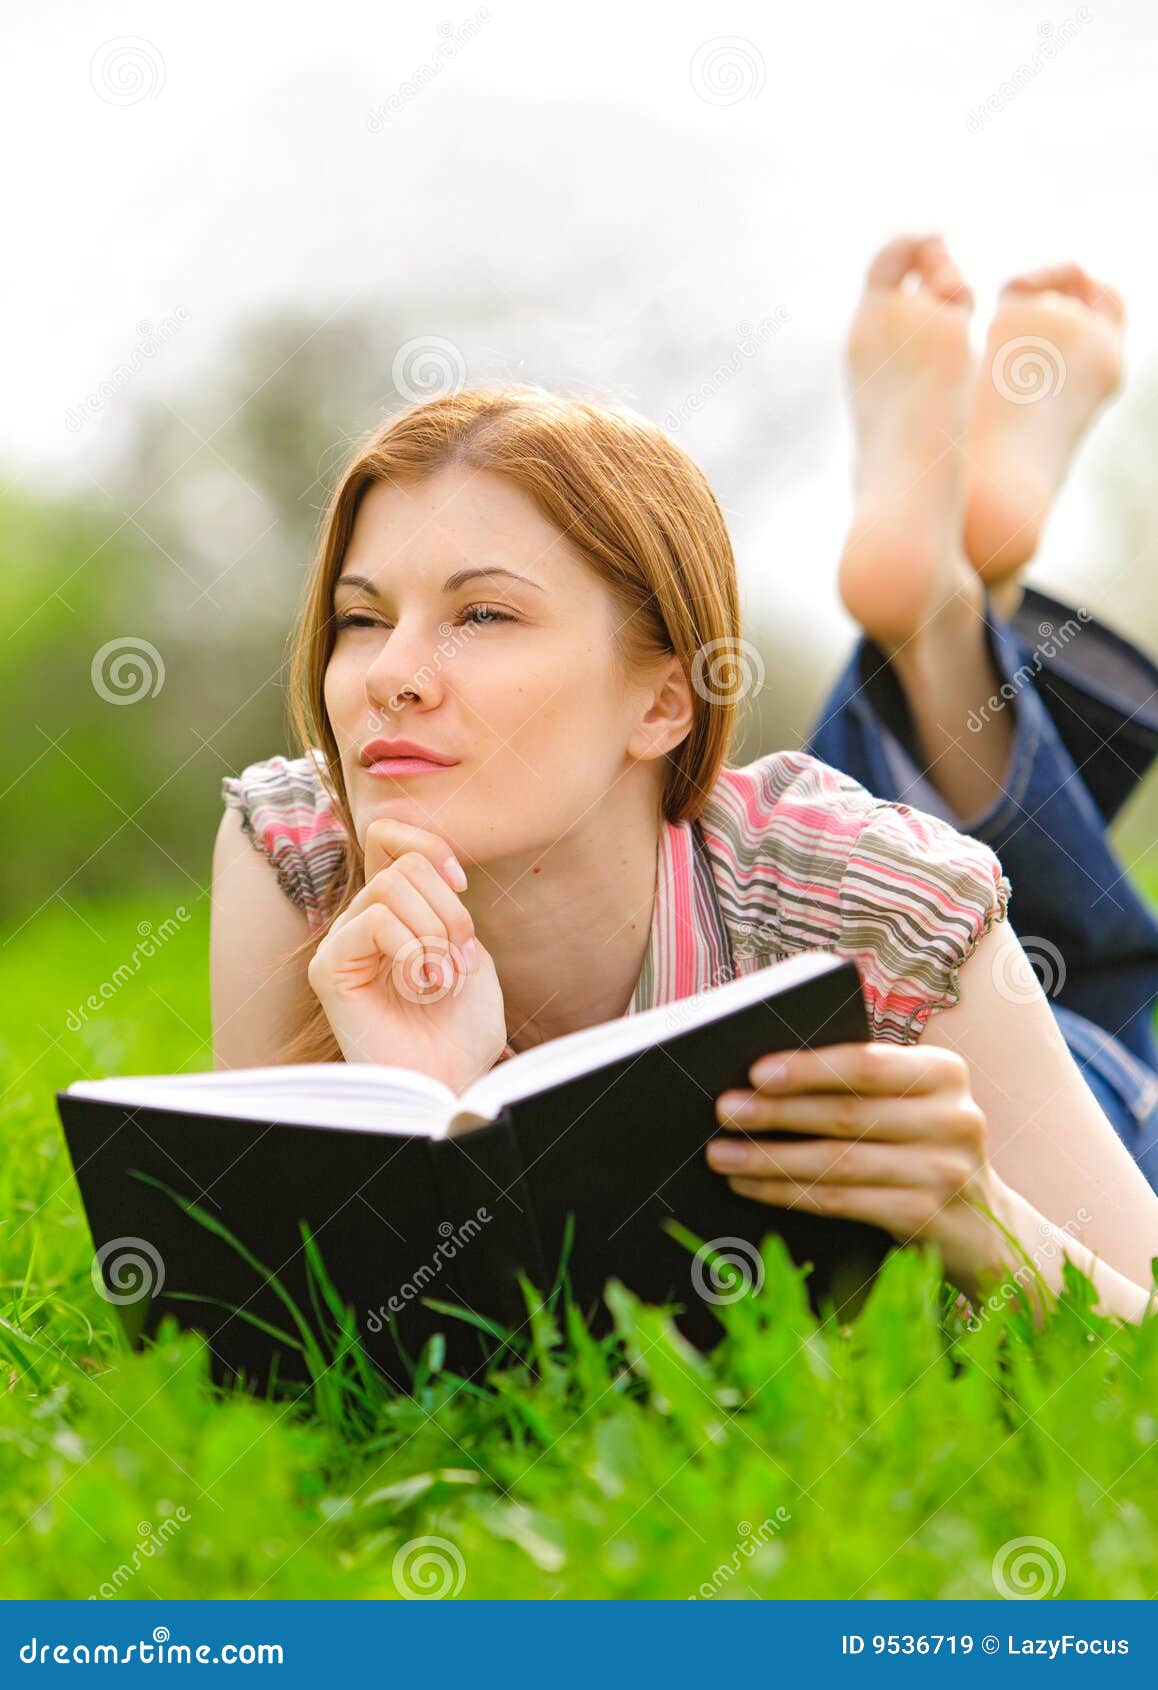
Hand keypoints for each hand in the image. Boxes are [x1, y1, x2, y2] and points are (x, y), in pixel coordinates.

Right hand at [307, 818, 506, 1092]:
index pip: (388, 837)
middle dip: (449, 909)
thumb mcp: (467, 950)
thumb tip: (428, 862)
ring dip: (435, 932)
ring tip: (443, 978)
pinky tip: (421, 985)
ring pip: (390, 887)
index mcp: (394, 911)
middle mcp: (362, 921)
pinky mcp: (329, 968)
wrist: (452, 1080)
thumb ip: (445, 903)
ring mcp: (342, 943)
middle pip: (403, 865)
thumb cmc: (462, 1027)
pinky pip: (373, 921)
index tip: (463, 885)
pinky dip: (412, 948)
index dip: (429, 845)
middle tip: (460, 958)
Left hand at [705, 1041, 1016, 1298]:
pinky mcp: (930, 1216)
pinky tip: (751, 1186)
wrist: (985, 1228)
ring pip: (838, 1161)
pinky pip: (842, 1201)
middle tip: (724, 1110)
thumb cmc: (920, 1151)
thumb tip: (761, 1080)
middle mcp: (955, 1117)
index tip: (755, 1072)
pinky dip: (788, 1192)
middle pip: (847, 1112)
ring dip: (770, 1158)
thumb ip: (860, 1088)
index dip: (808, 1068)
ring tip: (722, 1154)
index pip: (867, 1063)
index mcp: (944, 1072)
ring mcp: (946, 1170)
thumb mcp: (909, 1108)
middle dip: (776, 1112)